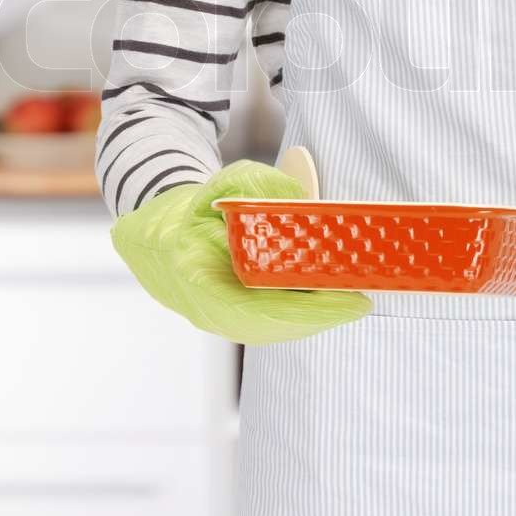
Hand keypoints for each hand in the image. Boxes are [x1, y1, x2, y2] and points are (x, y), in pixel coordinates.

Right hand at [110, 158, 372, 344]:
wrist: (154, 235)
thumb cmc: (190, 210)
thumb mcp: (221, 185)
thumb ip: (256, 188)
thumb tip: (300, 201)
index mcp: (196, 278)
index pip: (259, 308)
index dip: (308, 309)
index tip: (350, 301)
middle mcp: (206, 310)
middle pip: (274, 327)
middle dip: (321, 316)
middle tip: (361, 299)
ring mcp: (217, 321)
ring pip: (275, 330)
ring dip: (314, 318)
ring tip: (351, 300)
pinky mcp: (230, 322)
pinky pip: (271, 326)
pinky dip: (302, 315)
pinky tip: (328, 301)